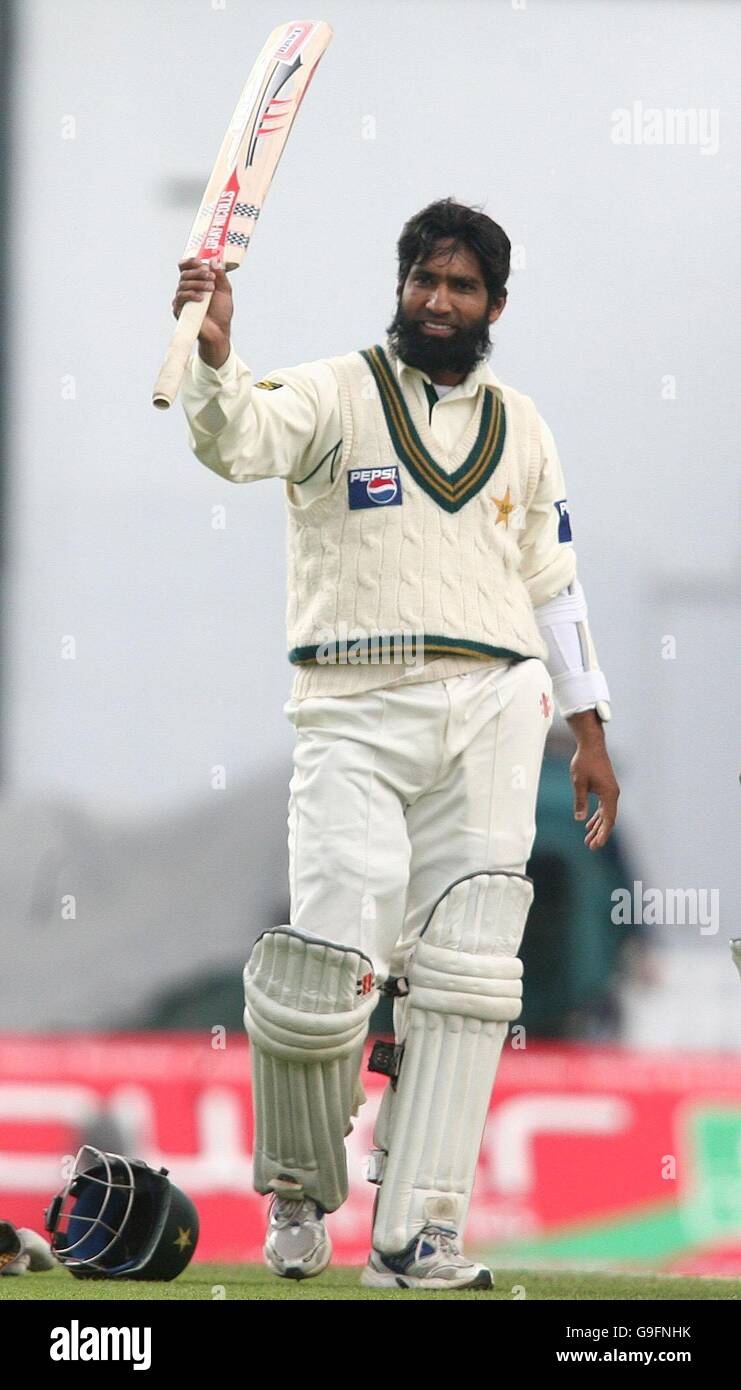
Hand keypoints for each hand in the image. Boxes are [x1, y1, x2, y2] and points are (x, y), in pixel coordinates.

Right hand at [172, 257, 232, 366]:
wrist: (219, 331)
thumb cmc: (221, 312)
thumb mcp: (225, 291)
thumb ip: (221, 276)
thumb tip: (213, 260)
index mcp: (195, 281)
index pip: (186, 267)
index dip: (190, 262)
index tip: (199, 261)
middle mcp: (186, 288)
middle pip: (185, 273)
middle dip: (199, 272)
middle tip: (211, 277)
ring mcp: (182, 299)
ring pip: (183, 284)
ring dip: (198, 283)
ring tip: (211, 289)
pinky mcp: (179, 310)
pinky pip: (181, 298)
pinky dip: (191, 295)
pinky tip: (201, 298)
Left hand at [567, 713, 619, 850]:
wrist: (591, 745)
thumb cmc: (584, 762)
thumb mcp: (578, 782)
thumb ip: (580, 801)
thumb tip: (580, 820)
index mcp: (609, 794)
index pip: (608, 820)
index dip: (603, 834)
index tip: (596, 845)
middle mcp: (613, 794)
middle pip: (608, 820)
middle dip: (600, 834)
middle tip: (591, 847)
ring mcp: (610, 791)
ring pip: (606, 814)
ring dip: (597, 827)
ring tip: (588, 840)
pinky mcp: (606, 788)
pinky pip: (603, 807)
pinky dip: (597, 817)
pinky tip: (589, 824)